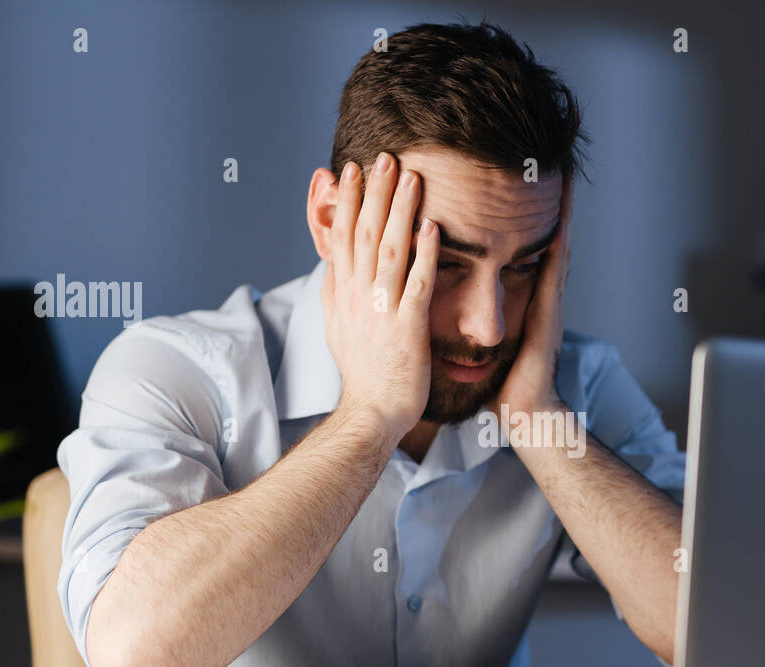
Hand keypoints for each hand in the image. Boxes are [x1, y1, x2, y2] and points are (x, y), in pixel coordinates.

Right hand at [322, 152, 439, 439]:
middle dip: (374, 192)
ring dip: (400, 210)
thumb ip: (334, 293)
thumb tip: (330, 264)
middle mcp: (357, 296)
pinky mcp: (407, 328)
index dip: (346, 201)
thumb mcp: (338, 328)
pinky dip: (424, 253)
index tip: (351, 170)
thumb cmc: (363, 373)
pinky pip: (416, 283)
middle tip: (384, 157)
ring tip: (411, 177)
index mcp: (342, 294)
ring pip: (389, 250)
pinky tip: (433, 227)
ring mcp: (381, 311)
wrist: (373, 411)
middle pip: (364, 233)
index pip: (340, 237)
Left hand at [491, 174, 573, 416]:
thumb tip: (446, 303)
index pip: (516, 248)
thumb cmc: (503, 382)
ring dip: (559, 215)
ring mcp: (547, 305)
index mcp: (518, 299)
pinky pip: (555, 276)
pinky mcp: (549, 318)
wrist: (525, 414)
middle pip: (538, 239)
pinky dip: (560, 248)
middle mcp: (536, 296)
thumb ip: (473, 319)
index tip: (506, 181)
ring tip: (558, 178)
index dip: (514, 216)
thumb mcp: (482, 341)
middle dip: (542, 204)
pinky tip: (561, 225)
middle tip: (544, 164)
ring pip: (552, 248)